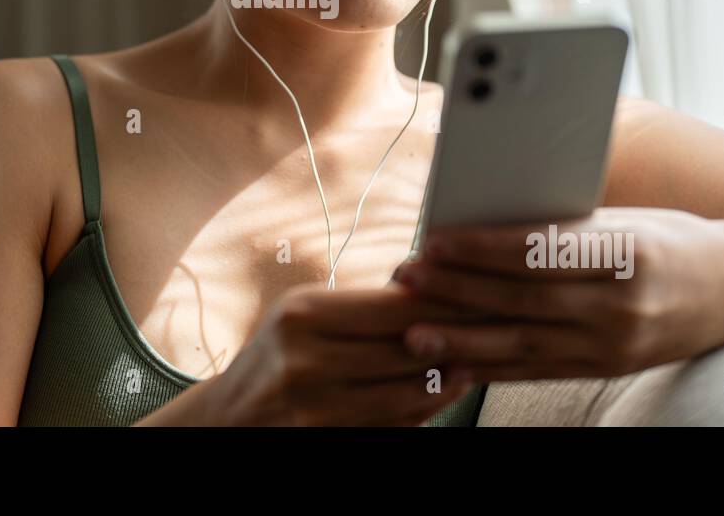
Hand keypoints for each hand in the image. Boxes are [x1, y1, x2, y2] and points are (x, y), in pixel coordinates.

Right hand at [139, 283, 484, 425]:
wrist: (228, 418)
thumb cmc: (275, 355)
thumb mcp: (302, 314)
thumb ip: (358, 306)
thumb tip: (432, 286)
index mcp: (301, 314)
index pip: (391, 305)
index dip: (441, 299)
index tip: (477, 290)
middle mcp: (305, 360)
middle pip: (404, 349)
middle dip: (454, 337)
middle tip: (494, 322)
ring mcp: (315, 407)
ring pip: (405, 391)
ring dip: (448, 378)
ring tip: (477, 361)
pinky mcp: (325, 439)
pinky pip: (391, 424)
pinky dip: (422, 409)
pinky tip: (442, 392)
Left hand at [389, 207, 723, 381]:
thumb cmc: (673, 239)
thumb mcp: (624, 220)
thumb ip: (562, 227)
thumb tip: (483, 223)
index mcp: (627, 253)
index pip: (540, 251)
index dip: (481, 248)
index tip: (433, 240)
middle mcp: (622, 305)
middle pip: (523, 299)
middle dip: (457, 290)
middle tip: (407, 279)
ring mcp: (615, 344)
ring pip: (524, 343)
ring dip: (463, 337)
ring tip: (414, 330)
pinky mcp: (608, 368)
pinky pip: (539, 370)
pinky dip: (492, 367)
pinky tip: (455, 362)